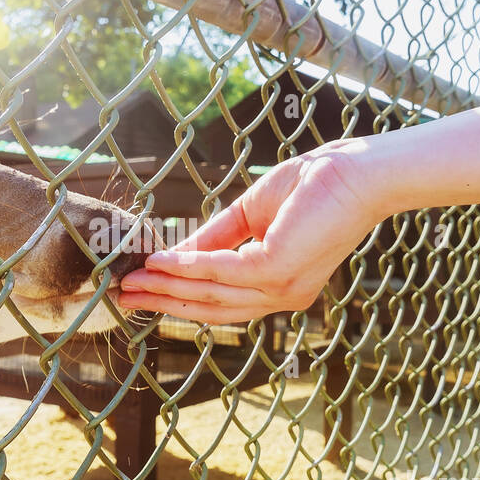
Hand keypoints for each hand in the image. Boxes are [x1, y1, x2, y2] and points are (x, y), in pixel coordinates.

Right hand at [117, 139, 389, 323]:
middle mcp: (282, 297)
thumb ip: (216, 239)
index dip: (178, 298)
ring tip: (131, 281)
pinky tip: (161, 261)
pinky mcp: (277, 269)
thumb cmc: (315, 186)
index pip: (222, 302)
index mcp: (280, 288)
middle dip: (164, 302)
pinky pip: (220, 271)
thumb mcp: (252, 215)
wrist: (356, 171)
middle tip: (122, 297)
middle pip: (211, 308)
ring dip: (167, 287)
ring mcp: (281, 288)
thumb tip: (174, 258)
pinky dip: (186, 267)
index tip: (141, 292)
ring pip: (211, 294)